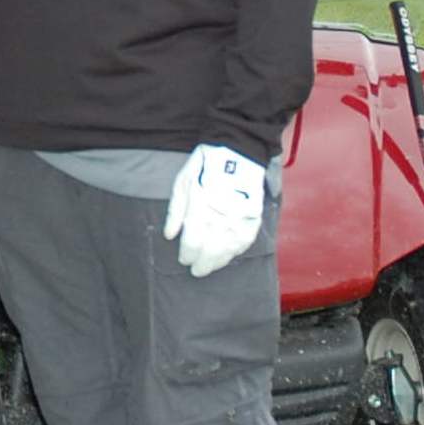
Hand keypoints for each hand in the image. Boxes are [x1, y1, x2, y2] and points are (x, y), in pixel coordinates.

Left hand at [164, 145, 264, 277]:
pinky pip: (245, 242)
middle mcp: (220, 219)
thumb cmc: (205, 166)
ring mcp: (239, 220)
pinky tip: (229, 254)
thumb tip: (169, 235)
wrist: (236, 153)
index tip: (184, 259)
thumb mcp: (182, 184)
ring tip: (211, 266)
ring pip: (228, 251)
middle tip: (196, 271)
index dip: (187, 255)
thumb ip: (175, 212)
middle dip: (202, 265)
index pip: (192, 244)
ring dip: (219, 262)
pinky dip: (236, 251)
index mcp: (199, 210)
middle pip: (210, 253)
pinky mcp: (254, 218)